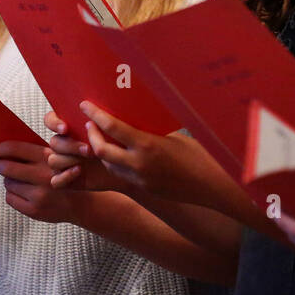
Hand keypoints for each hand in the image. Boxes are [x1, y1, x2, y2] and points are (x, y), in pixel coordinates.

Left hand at [0, 139, 82, 222]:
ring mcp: (39, 194)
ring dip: (8, 180)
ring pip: (8, 183)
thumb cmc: (61, 175)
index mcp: (48, 157)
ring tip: (21, 181)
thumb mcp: (53, 159)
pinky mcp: (34, 209)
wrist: (78, 203)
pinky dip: (13, 194)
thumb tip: (0, 149)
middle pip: (7, 167)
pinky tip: (25, 194)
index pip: (15, 148)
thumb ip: (31, 153)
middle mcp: (43, 175)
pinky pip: (10, 198)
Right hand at [43, 114, 126, 193]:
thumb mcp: (113, 131)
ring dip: (68, 159)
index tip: (65, 128)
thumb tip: (94, 117)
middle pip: (54, 142)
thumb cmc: (119, 145)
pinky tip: (79, 170)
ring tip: (88, 159)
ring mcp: (64, 163)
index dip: (53, 123)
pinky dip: (65, 176)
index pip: (50, 120)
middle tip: (88, 149)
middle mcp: (65, 145)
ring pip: (53, 160)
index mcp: (70, 128)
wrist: (126, 168)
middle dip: (70, 145)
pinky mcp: (66, 180)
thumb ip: (102, 121)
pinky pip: (55, 180)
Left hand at [48, 101, 219, 204]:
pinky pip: (121, 174)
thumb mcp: (173, 136)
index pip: (112, 128)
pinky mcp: (144, 188)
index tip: (85, 105)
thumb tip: (136, 120)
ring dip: (102, 151)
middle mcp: (139, 163)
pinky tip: (120, 154)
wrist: (210, 185)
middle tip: (90, 124)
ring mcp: (140, 179)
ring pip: (109, 164)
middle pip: (101, 150)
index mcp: (147, 145)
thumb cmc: (198, 155)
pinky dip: (115, 163)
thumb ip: (151, 132)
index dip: (95, 115)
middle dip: (91, 136)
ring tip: (102, 138)